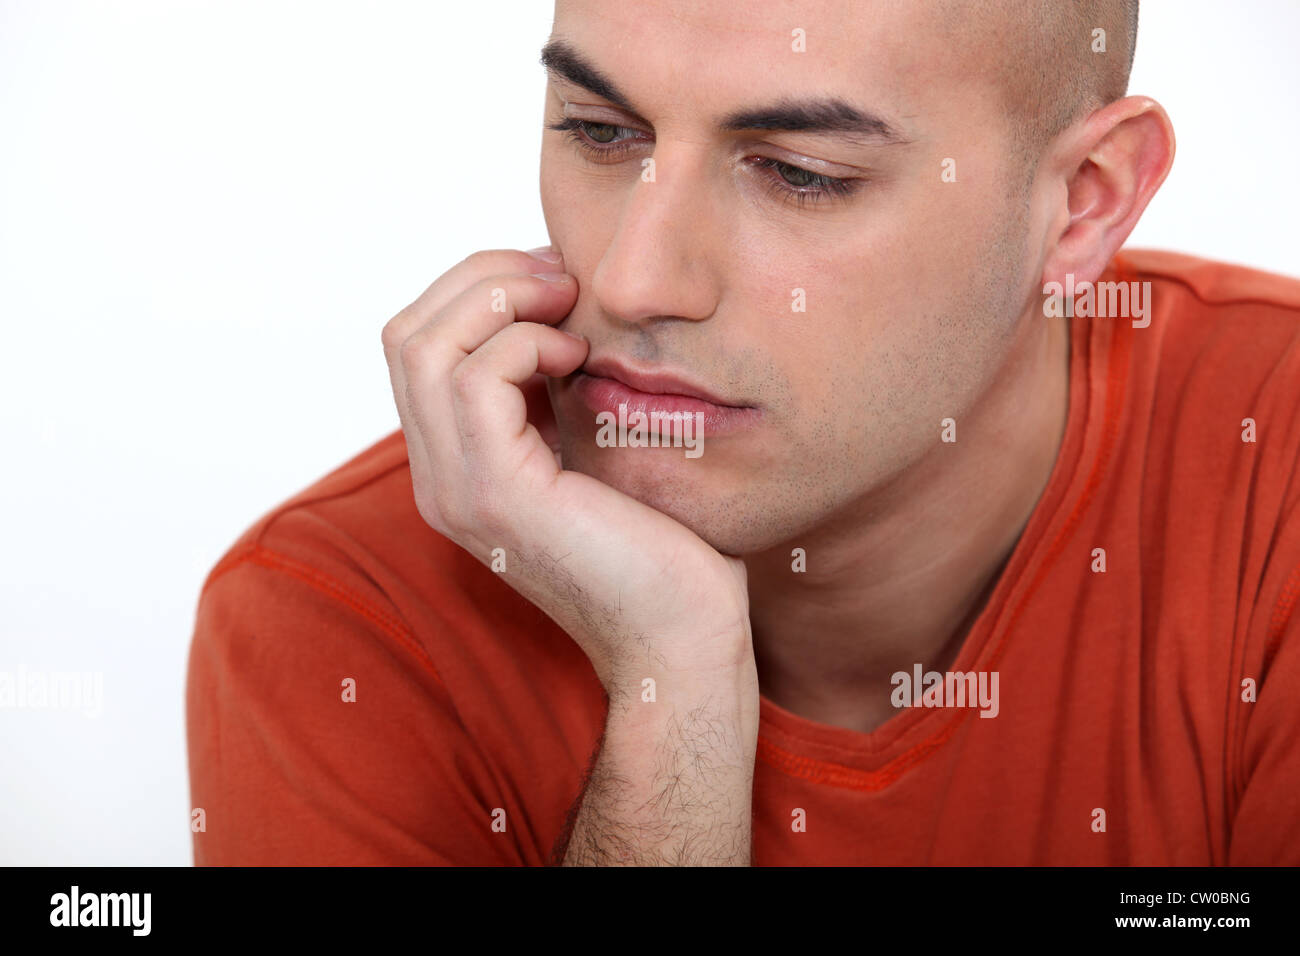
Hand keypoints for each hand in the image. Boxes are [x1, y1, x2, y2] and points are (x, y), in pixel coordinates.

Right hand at [381, 248, 753, 692]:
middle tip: (559, 277)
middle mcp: (438, 478)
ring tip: (568, 304)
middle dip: (480, 279)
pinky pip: (474, 377)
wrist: (683, 633)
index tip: (555, 280)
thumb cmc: (660, 541)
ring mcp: (456, 489)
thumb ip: (556, 389)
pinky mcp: (495, 494)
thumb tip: (560, 300)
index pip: (417, 346)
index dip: (477, 291)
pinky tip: (579, 355)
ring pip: (421, 345)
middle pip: (404, 334)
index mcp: (455, 465)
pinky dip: (525, 341)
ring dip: (499, 298)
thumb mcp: (592, 442)